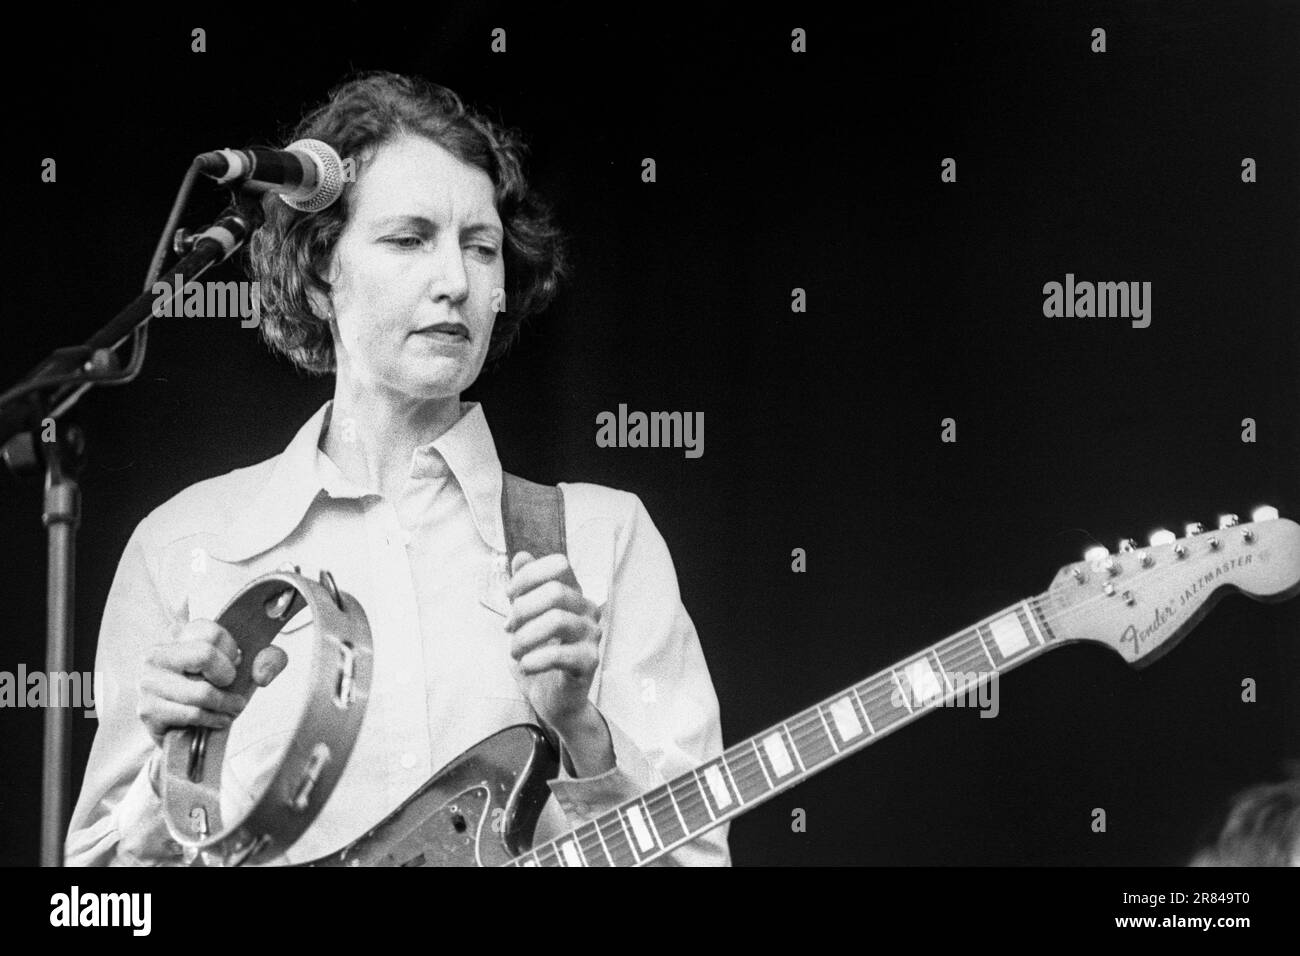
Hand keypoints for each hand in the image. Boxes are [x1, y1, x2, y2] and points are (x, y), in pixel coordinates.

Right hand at [136, 618, 287, 746]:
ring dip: (225, 704)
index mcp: (179, 635)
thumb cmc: (217, 690)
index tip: (232, 662)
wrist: (188, 731)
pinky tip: (218, 719)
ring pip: (201, 691)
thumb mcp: (248, 668)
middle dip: (227, 675)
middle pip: (205, 654)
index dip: (232, 650)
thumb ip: (269, 659)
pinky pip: (191, 714)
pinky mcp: (148, 710)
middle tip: (230, 685)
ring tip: (232, 708)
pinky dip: (213, 719)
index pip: (213, 632)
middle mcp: (157, 654)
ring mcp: (148, 682)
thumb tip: (261, 673)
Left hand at [504, 551, 602, 734]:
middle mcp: (587, 610)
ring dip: (525, 637)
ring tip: (514, 651)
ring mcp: (592, 635)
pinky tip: (525, 666)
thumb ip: (524, 589)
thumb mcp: (526, 620)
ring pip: (557, 620)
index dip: (529, 575)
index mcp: (573, 594)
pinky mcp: (590, 662)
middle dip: (522, 609)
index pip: (560, 564)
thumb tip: (521, 556)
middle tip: (508, 629)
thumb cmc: (540, 656)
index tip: (509, 595)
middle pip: (556, 591)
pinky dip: (535, 660)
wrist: (554, 699)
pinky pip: (561, 654)